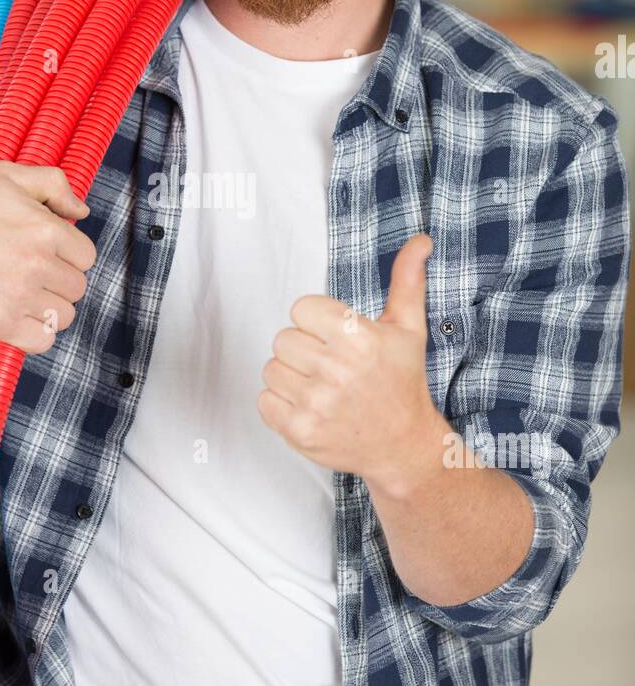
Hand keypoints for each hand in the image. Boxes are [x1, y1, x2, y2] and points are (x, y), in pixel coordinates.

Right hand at [0, 161, 96, 353]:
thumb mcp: (4, 176)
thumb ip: (52, 184)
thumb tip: (82, 210)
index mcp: (45, 228)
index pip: (86, 256)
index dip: (68, 254)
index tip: (46, 253)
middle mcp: (37, 264)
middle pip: (77, 287)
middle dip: (58, 281)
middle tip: (30, 273)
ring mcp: (19, 296)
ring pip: (64, 316)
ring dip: (49, 308)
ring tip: (24, 295)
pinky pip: (43, 341)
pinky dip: (35, 334)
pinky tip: (19, 317)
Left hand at [257, 233, 439, 484]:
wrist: (403, 445)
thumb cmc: (402, 382)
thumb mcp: (409, 328)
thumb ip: (407, 280)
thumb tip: (421, 239)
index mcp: (358, 338)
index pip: (300, 309)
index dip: (316, 322)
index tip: (336, 338)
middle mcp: (336, 370)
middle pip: (283, 339)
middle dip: (304, 349)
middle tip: (330, 366)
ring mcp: (316, 403)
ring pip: (271, 368)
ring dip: (291, 376)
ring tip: (321, 387)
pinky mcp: (300, 430)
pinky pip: (264, 400)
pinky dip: (281, 404)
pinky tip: (310, 407)